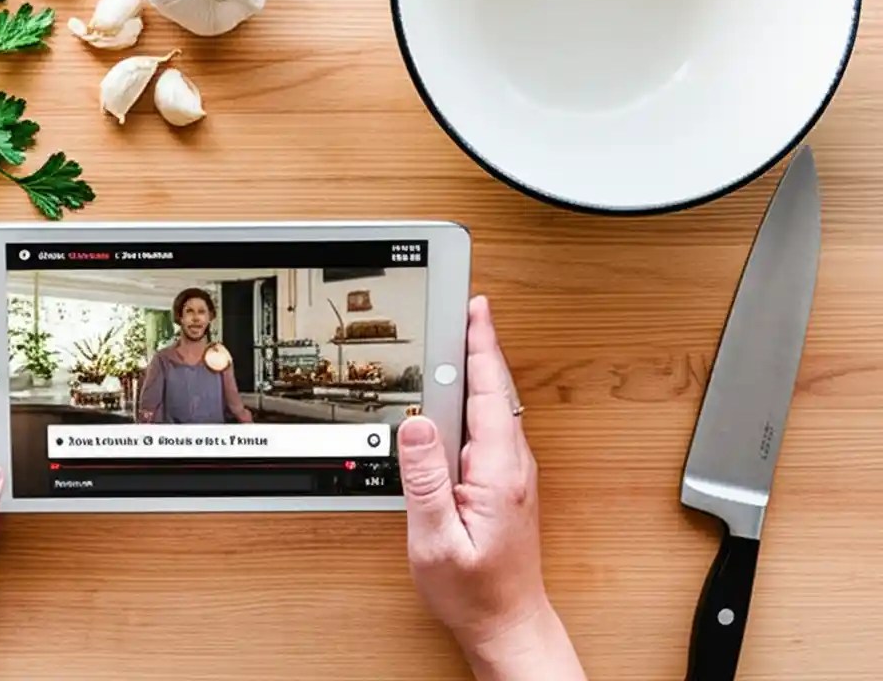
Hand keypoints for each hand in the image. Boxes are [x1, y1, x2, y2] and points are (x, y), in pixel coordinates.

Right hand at [399, 296, 584, 679]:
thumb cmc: (475, 591)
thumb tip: (416, 427)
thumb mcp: (435, 538)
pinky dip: (471, 401)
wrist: (507, 623)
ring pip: (490, 407)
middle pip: (492, 390)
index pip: (487, 392)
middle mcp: (512, 465)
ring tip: (452, 339)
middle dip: (477, 345)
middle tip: (460, 306)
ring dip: (473, 372)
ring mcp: (511, 473)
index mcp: (498, 471)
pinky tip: (455, 397)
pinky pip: (487, 428)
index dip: (480, 345)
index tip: (474, 307)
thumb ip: (424, 479)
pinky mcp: (504, 482)